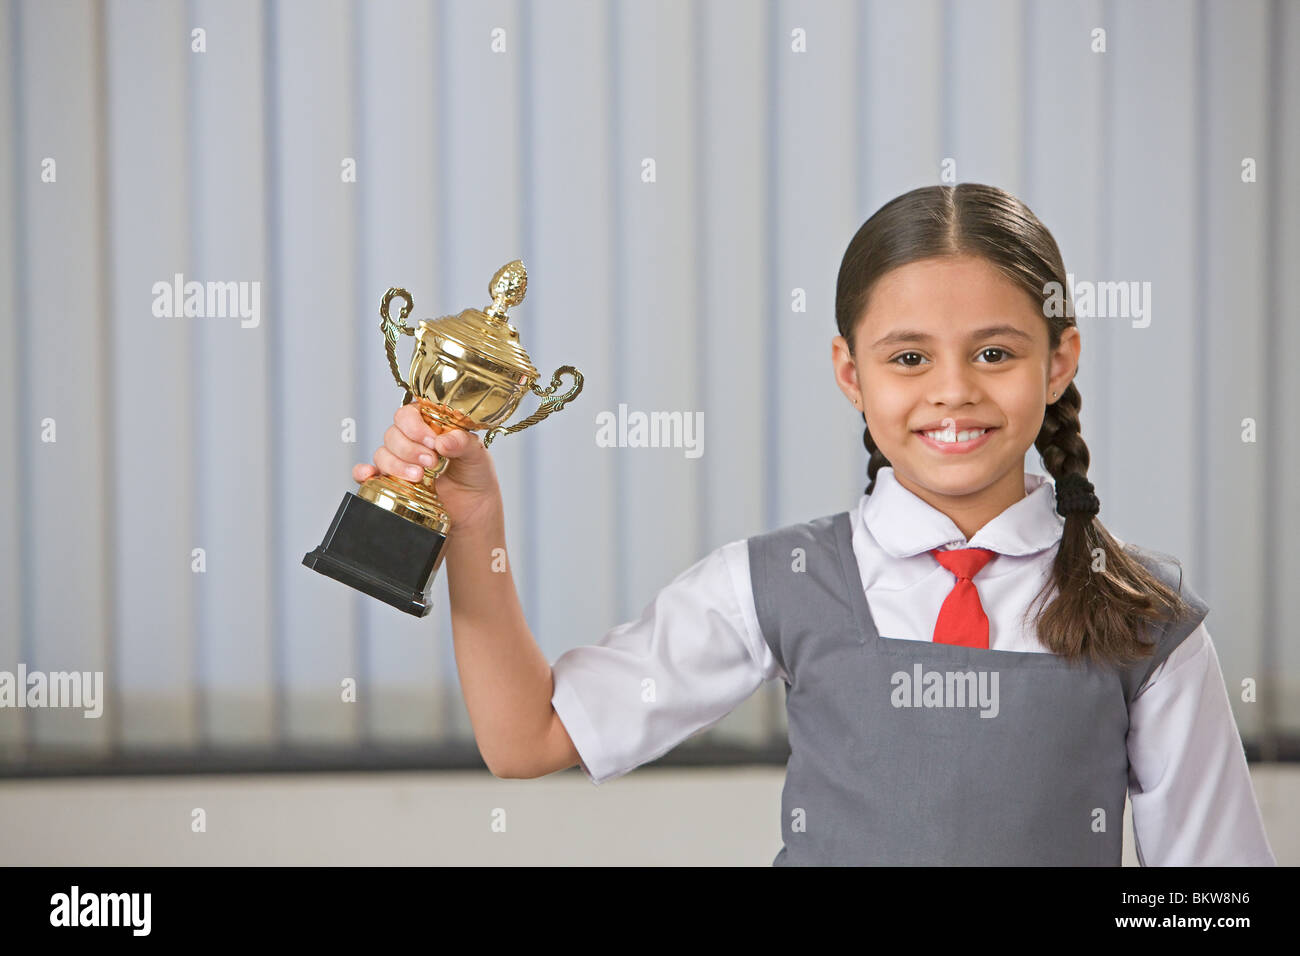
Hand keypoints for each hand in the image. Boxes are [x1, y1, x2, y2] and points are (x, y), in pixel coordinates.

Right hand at [353, 402, 502, 533]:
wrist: (474, 507)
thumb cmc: (475, 474)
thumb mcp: (476, 454)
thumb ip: (463, 442)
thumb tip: (443, 441)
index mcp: (428, 424)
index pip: (408, 414)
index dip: (415, 426)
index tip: (432, 441)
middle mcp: (410, 440)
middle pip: (392, 434)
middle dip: (410, 449)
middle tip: (431, 462)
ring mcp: (399, 461)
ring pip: (382, 454)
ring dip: (397, 465)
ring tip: (419, 477)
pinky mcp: (391, 482)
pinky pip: (367, 474)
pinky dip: (364, 473)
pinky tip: (369, 475)